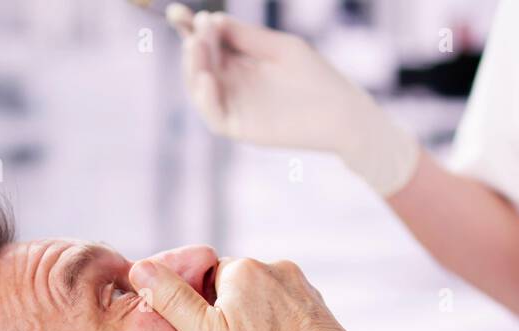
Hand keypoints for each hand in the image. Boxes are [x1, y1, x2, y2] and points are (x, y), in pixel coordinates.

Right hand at [129, 255, 364, 330]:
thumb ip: (172, 301)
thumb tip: (139, 267)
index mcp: (242, 269)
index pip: (204, 281)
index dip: (200, 312)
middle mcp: (274, 267)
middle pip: (233, 291)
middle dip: (228, 318)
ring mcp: (300, 287)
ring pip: (261, 303)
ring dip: (254, 326)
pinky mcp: (318, 308)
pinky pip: (286, 315)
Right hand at [168, 4, 417, 194]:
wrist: (342, 113)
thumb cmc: (317, 77)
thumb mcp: (279, 48)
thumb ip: (247, 37)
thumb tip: (212, 19)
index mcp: (241, 61)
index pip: (209, 43)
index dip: (190, 29)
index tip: (177, 13)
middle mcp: (234, 83)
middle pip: (200, 63)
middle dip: (192, 45)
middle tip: (196, 29)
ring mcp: (236, 106)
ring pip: (201, 88)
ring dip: (194, 68)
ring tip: (196, 46)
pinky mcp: (242, 128)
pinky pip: (214, 115)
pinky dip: (206, 98)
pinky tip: (208, 78)